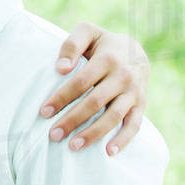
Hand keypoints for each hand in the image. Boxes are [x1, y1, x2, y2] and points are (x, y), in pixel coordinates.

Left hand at [39, 23, 149, 155]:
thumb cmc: (101, 43)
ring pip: (114, 116)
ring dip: (94, 133)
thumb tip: (61, 68)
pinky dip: (124, 140)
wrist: (136, 50)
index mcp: (108, 58)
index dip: (62, 97)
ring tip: (73, 146)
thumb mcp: (87, 32)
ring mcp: (134, 92)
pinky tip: (108, 152)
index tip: (44, 112)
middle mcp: (124, 77)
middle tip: (53, 135)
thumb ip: (71, 44)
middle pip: (95, 102)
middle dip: (73, 119)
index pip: (81, 82)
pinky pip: (135, 125)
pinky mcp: (141, 105)